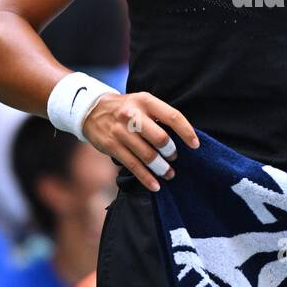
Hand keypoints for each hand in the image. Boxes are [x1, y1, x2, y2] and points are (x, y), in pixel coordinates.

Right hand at [81, 90, 198, 191]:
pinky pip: (133, 165)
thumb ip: (159, 116)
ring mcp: (121, 131)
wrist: (91, 110)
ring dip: (161, 168)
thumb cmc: (126, 109)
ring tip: (168, 173)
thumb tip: (181, 138)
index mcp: (145, 101)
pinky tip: (155, 185)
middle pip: (160, 138)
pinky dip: (146, 178)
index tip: (195, 145)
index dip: (186, 132)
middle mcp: (132, 115)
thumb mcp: (142, 103)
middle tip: (174, 158)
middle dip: (171, 152)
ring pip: (147, 155)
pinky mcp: (112, 145)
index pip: (172, 116)